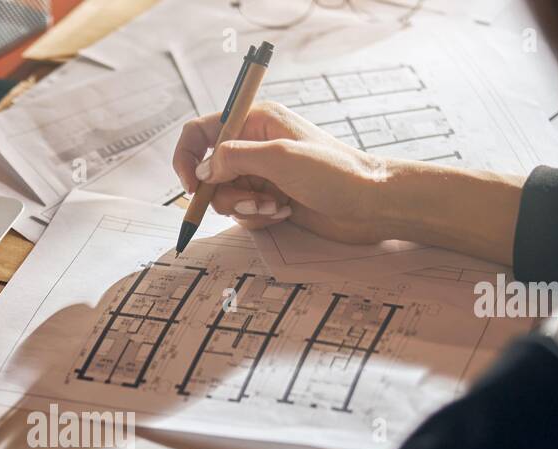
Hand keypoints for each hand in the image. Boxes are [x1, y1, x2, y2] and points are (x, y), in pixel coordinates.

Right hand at [173, 101, 394, 241]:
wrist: (369, 204)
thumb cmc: (334, 173)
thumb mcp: (279, 157)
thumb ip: (233, 158)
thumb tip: (202, 171)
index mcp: (256, 120)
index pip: (201, 132)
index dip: (188, 158)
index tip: (192, 187)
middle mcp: (255, 144)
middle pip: (209, 171)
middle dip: (225, 193)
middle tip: (254, 201)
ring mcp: (262, 173)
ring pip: (224, 196)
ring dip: (245, 208)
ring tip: (276, 208)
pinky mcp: (269, 198)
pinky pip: (243, 212)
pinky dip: (258, 217)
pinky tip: (285, 213)